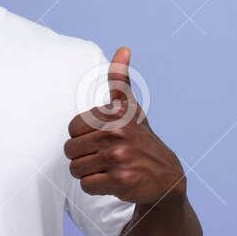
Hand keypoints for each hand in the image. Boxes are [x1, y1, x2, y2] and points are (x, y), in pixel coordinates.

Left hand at [64, 47, 183, 204]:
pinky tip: (112, 180)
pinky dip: (96, 186)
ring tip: (108, 168)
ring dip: (89, 172)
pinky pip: (87, 185)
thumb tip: (123, 49)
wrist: (165, 175)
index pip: (72, 129)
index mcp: (115, 114)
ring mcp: (119, 157)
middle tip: (105, 157)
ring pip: (76, 169)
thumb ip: (120, 80)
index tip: (101, 139)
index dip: (83, 137)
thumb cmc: (141, 139)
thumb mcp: (131, 108)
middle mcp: (117, 133)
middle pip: (71, 150)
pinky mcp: (120, 180)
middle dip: (83, 157)